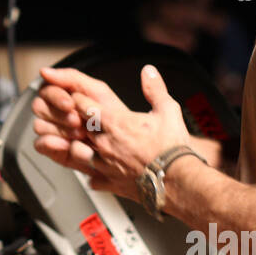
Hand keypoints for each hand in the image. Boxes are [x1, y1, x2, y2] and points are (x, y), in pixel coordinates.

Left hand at [31, 65, 191, 198]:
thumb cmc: (172, 146)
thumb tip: (148, 71)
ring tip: (88, 145)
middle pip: (77, 127)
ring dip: (80, 147)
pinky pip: (91, 179)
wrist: (178, 179)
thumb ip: (154, 89)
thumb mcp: (168, 109)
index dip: (80, 100)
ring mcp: (105, 164)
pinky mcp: (109, 182)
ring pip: (77, 152)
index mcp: (116, 122)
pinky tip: (101, 172)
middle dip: (77, 122)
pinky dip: (94, 175)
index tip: (82, 99)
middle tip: (82, 119)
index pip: (83, 105)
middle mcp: (105, 142)